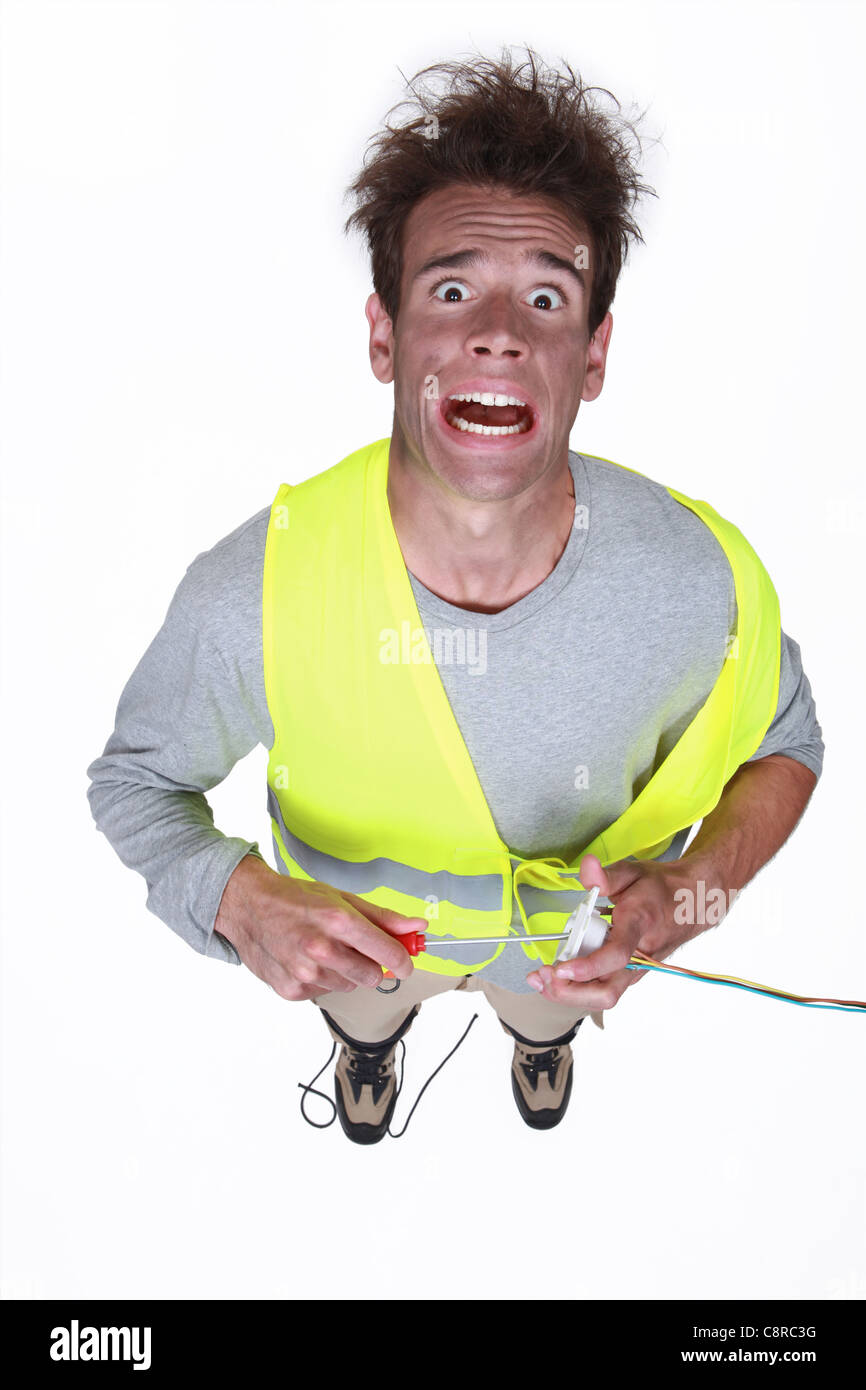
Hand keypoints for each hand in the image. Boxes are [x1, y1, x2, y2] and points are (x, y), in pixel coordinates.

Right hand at [214, 854, 424, 1001]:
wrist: (248, 906)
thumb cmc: (294, 899)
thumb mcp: (341, 899)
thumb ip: (382, 917)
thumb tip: (416, 927)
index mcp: (338, 921)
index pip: (388, 953)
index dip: (403, 960)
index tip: (405, 963)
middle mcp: (321, 949)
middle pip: (372, 977)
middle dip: (371, 965)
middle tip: (356, 949)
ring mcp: (305, 973)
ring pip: (347, 985)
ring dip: (343, 972)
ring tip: (322, 949)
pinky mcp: (291, 989)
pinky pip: (323, 992)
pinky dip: (320, 979)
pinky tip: (305, 960)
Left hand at [525, 852, 700, 1010]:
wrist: (692, 903)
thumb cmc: (661, 889)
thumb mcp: (633, 872)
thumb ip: (606, 875)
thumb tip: (587, 866)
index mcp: (639, 925)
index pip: (616, 956)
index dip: (587, 966)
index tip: (560, 967)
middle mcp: (640, 956)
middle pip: (606, 992)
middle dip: (570, 990)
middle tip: (543, 974)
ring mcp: (637, 969)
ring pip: (603, 996)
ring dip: (570, 992)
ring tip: (543, 977)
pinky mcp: (631, 974)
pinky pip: (604, 989)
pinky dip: (579, 987)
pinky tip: (560, 974)